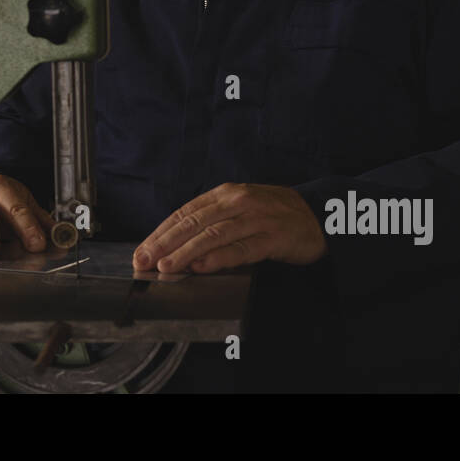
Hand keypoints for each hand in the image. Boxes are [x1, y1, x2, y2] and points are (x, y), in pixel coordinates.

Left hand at [133, 182, 327, 273]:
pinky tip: (201, 267)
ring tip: (166, 266)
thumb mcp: (239, 209)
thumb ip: (211, 221)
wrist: (317, 215)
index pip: (185, 213)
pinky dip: (219, 258)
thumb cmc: (272, 215)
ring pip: (213, 235)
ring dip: (186, 252)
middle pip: (194, 223)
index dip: (160, 232)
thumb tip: (173, 243)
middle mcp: (238, 201)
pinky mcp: (273, 237)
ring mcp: (256, 218)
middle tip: (144, 261)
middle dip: (165, 243)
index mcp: (225, 193)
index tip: (142, 250)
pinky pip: (242, 249)